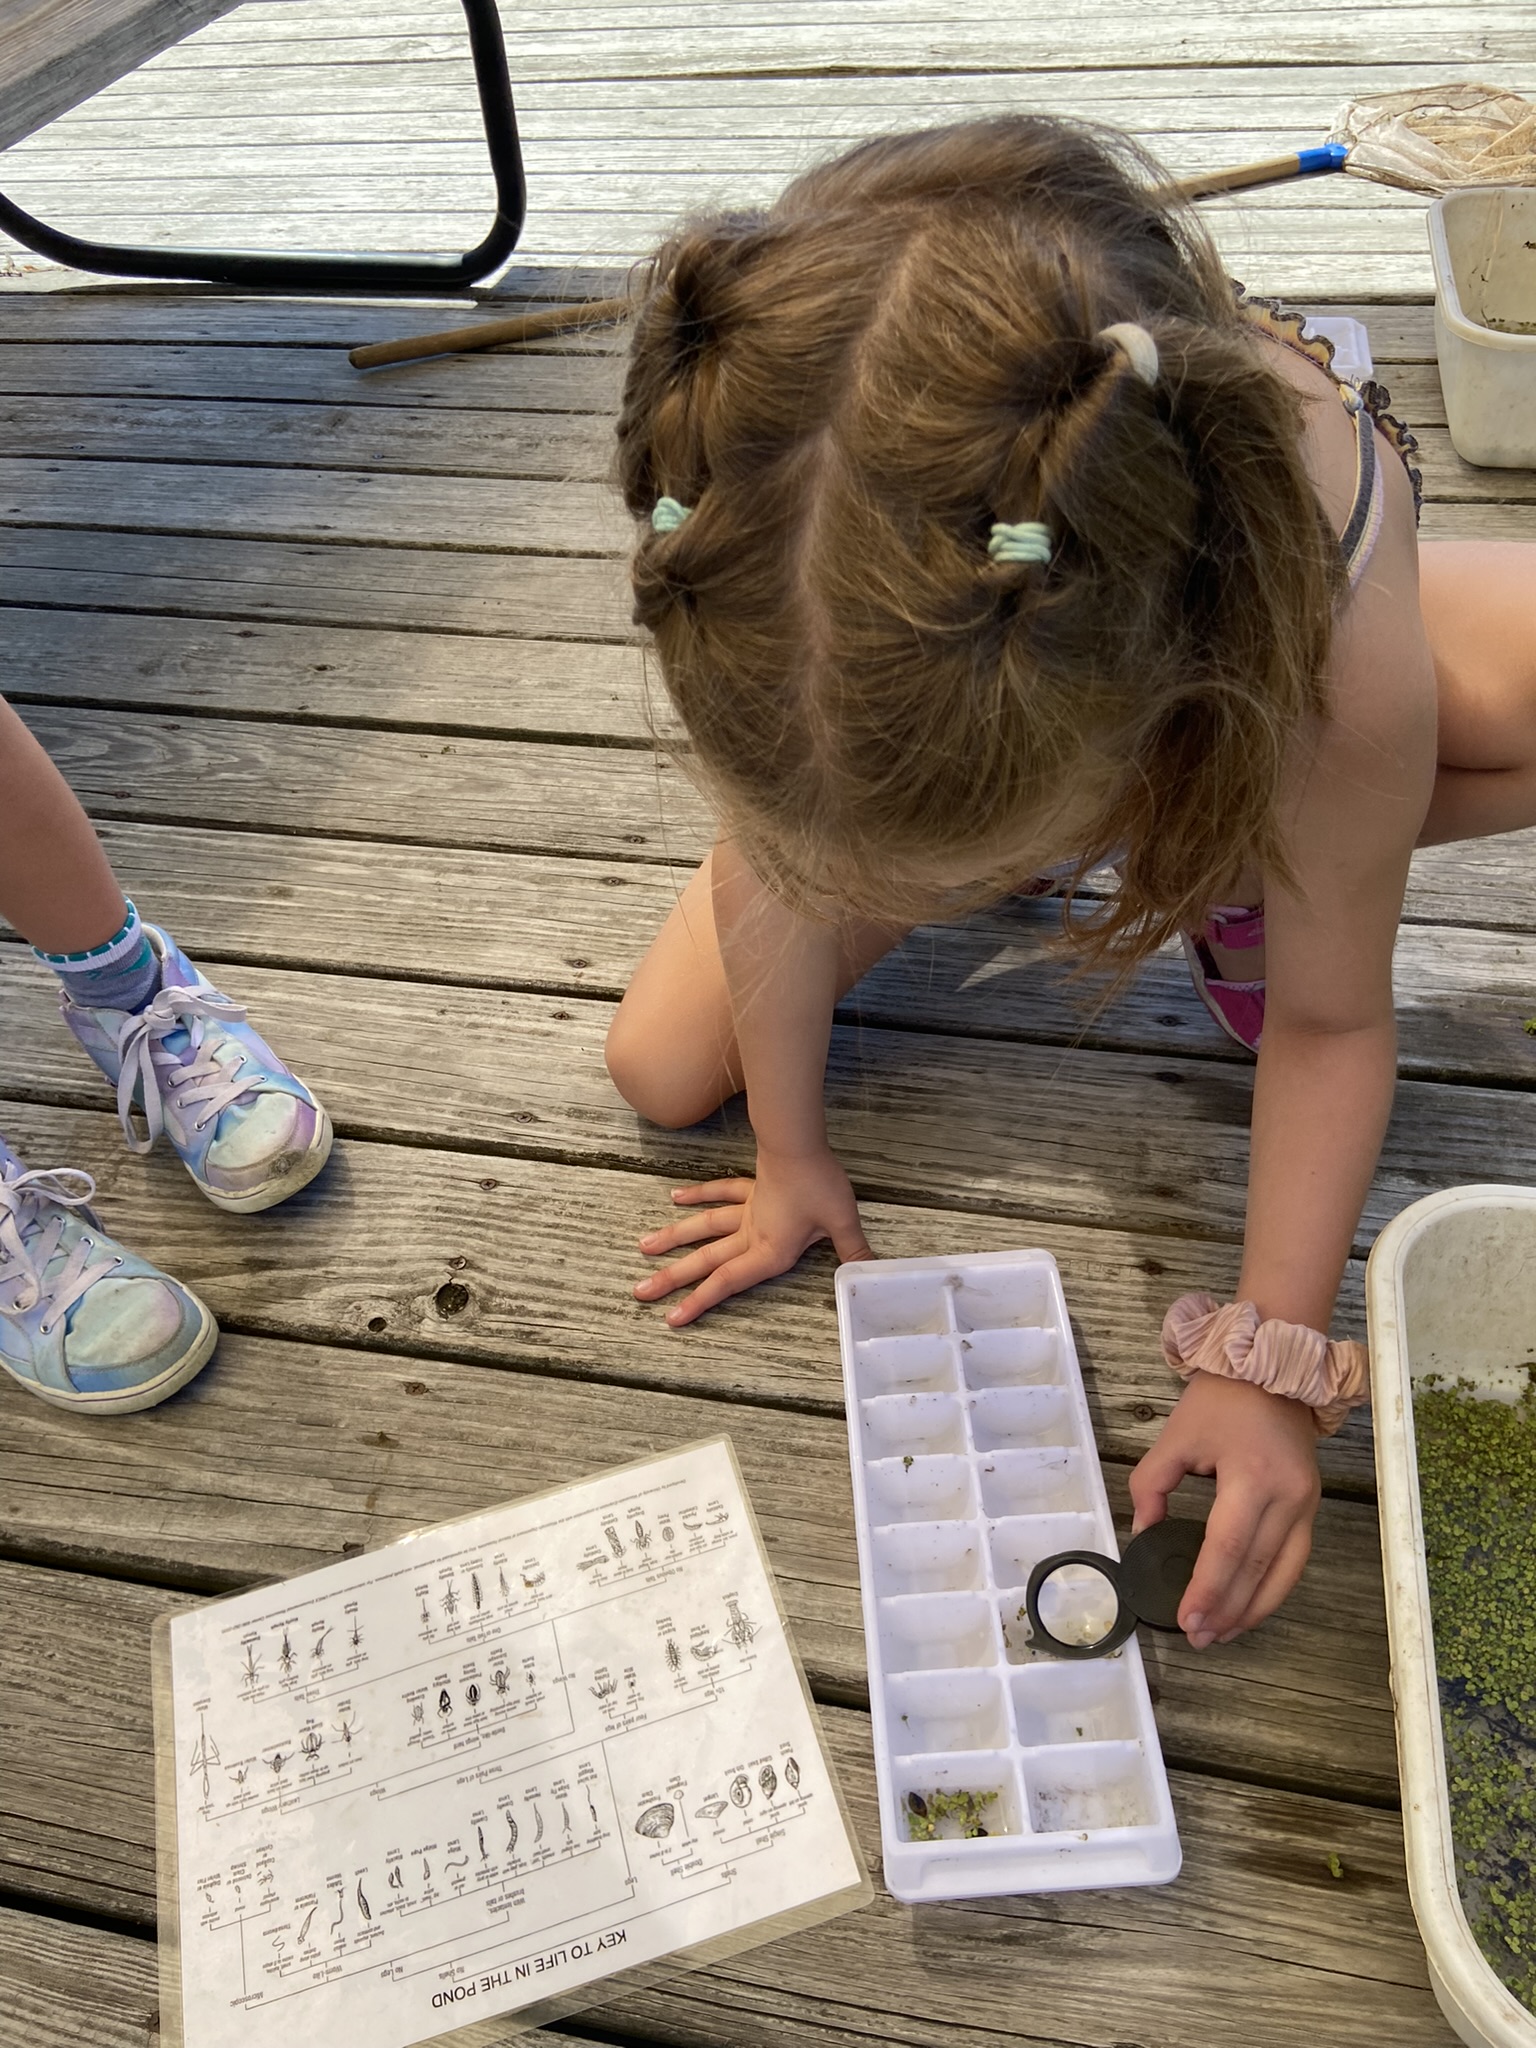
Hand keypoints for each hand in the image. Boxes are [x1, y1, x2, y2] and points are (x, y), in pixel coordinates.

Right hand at [634, 1147, 871, 1326]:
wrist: (800, 1142)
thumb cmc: (819, 1183)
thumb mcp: (841, 1221)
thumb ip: (854, 1251)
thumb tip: (874, 1275)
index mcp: (769, 1250)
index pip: (727, 1283)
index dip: (700, 1303)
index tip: (671, 1319)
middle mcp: (750, 1235)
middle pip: (705, 1261)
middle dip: (672, 1279)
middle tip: (639, 1292)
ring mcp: (746, 1211)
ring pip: (702, 1229)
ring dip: (672, 1239)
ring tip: (643, 1248)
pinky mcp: (749, 1189)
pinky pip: (718, 1195)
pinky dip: (696, 1196)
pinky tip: (674, 1198)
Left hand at [1129, 1370, 1320, 1648]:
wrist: (1272, 1369)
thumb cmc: (1220, 1401)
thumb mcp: (1176, 1437)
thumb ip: (1152, 1484)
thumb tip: (1143, 1531)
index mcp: (1252, 1477)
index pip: (1229, 1547)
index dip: (1208, 1588)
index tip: (1187, 1620)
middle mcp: (1287, 1496)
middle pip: (1258, 1568)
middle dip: (1227, 1609)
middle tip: (1199, 1638)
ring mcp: (1306, 1503)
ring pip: (1284, 1572)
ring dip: (1254, 1608)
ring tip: (1223, 1634)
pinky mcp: (1312, 1504)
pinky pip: (1295, 1558)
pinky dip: (1273, 1588)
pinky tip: (1250, 1605)